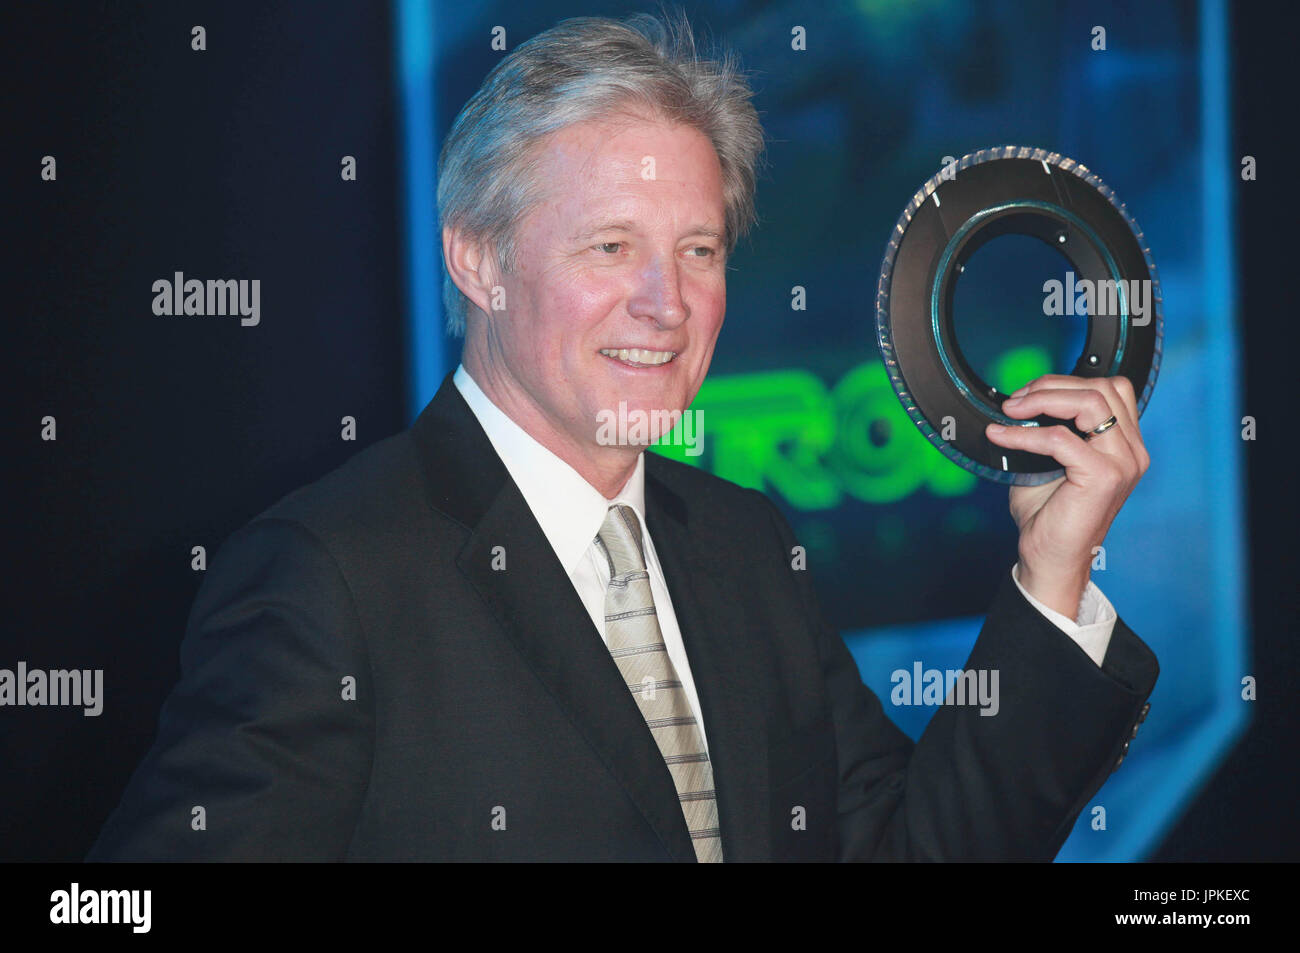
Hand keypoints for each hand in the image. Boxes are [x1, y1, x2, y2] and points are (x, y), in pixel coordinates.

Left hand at [984, 374, 1149, 617]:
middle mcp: (1131, 452)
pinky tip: (1002, 437)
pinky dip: (1025, 435)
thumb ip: (1046, 429)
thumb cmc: (1049, 514)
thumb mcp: (1048, 461)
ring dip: (1044, 399)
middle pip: (1102, 388)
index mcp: (1125, 445)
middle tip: (1015, 402)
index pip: (1110, 389)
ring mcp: (1122, 463)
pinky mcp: (1103, 477)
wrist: (1050, 558)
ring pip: (1090, 402)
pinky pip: (1061, 438)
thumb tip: (1018, 403)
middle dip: (1052, 385)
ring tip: (1011, 411)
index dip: (1066, 383)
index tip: (1027, 395)